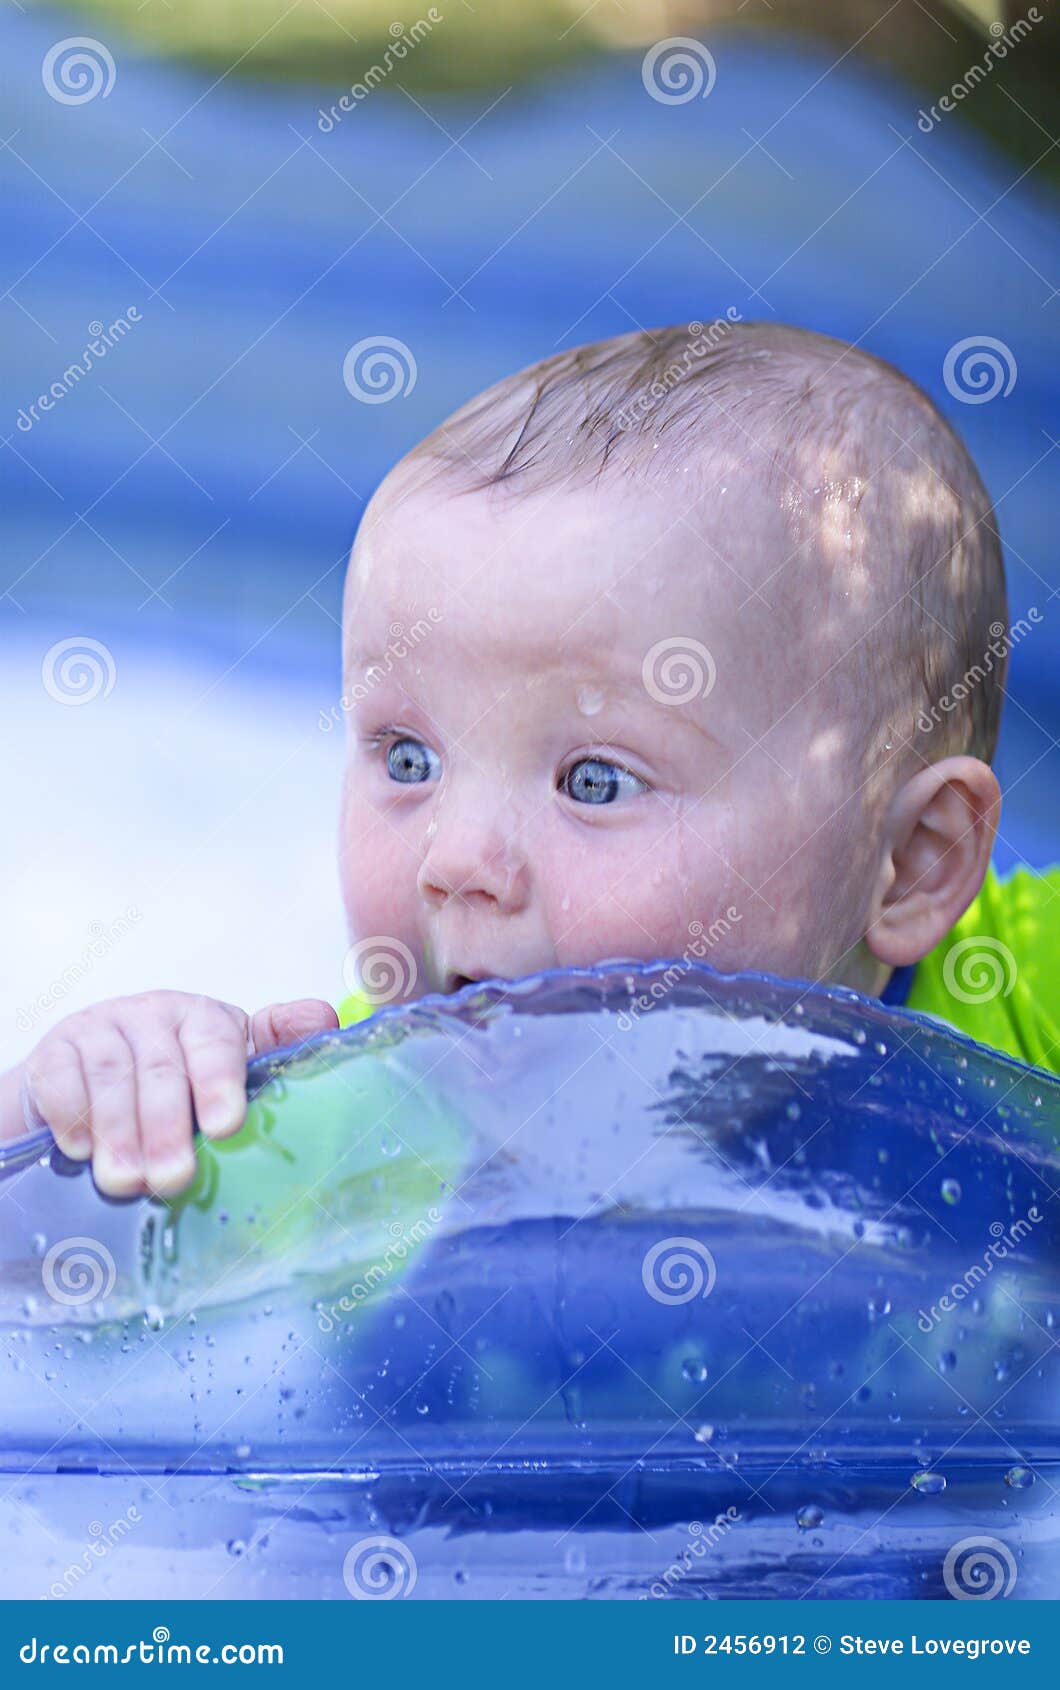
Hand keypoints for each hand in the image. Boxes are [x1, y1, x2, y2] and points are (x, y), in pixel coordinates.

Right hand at [7, 992, 337, 1197]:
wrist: (84, 1078)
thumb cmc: (170, 1080)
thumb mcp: (224, 1063)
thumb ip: (275, 1045)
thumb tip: (326, 1017)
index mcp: (201, 1019)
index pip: (215, 1041)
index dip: (220, 1081)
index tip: (226, 1127)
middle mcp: (151, 1015)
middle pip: (162, 1068)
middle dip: (167, 1129)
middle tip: (173, 1180)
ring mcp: (99, 1029)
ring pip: (111, 1077)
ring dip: (119, 1133)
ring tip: (127, 1182)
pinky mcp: (53, 1052)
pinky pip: (60, 1079)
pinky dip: (71, 1115)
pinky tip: (81, 1150)